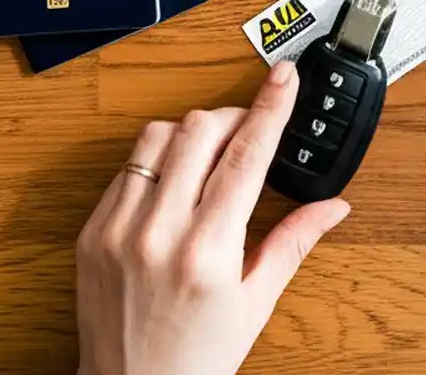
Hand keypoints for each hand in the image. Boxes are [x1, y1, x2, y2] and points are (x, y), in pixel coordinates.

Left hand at [75, 62, 349, 374]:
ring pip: (156, 137)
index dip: (270, 107)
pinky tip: (174, 182)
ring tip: (210, 155)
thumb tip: (334, 207)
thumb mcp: (256, 303)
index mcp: (208, 252)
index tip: (283, 78)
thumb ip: (293, 243)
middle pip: (199, 130)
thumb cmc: (195, 358)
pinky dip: (155, 161)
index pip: (246, 155)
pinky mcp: (92, 232)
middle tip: (251, 127)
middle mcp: (158, 233)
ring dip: (190, 132)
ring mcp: (118, 230)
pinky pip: (125, 169)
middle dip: (233, 116)